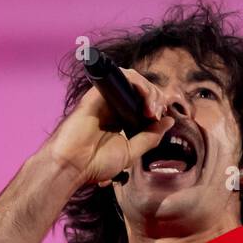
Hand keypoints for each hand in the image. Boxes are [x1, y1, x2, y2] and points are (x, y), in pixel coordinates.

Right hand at [45, 67, 172, 185]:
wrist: (72, 166)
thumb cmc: (95, 164)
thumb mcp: (131, 152)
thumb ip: (150, 137)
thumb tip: (169, 121)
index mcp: (121, 119)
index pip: (145, 102)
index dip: (158, 105)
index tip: (161, 119)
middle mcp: (113, 106)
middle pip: (142, 89)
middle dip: (156, 97)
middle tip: (156, 114)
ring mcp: (105, 99)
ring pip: (133, 79)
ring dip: (149, 90)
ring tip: (151, 109)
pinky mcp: (98, 94)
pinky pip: (120, 76)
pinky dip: (136, 82)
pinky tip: (143, 99)